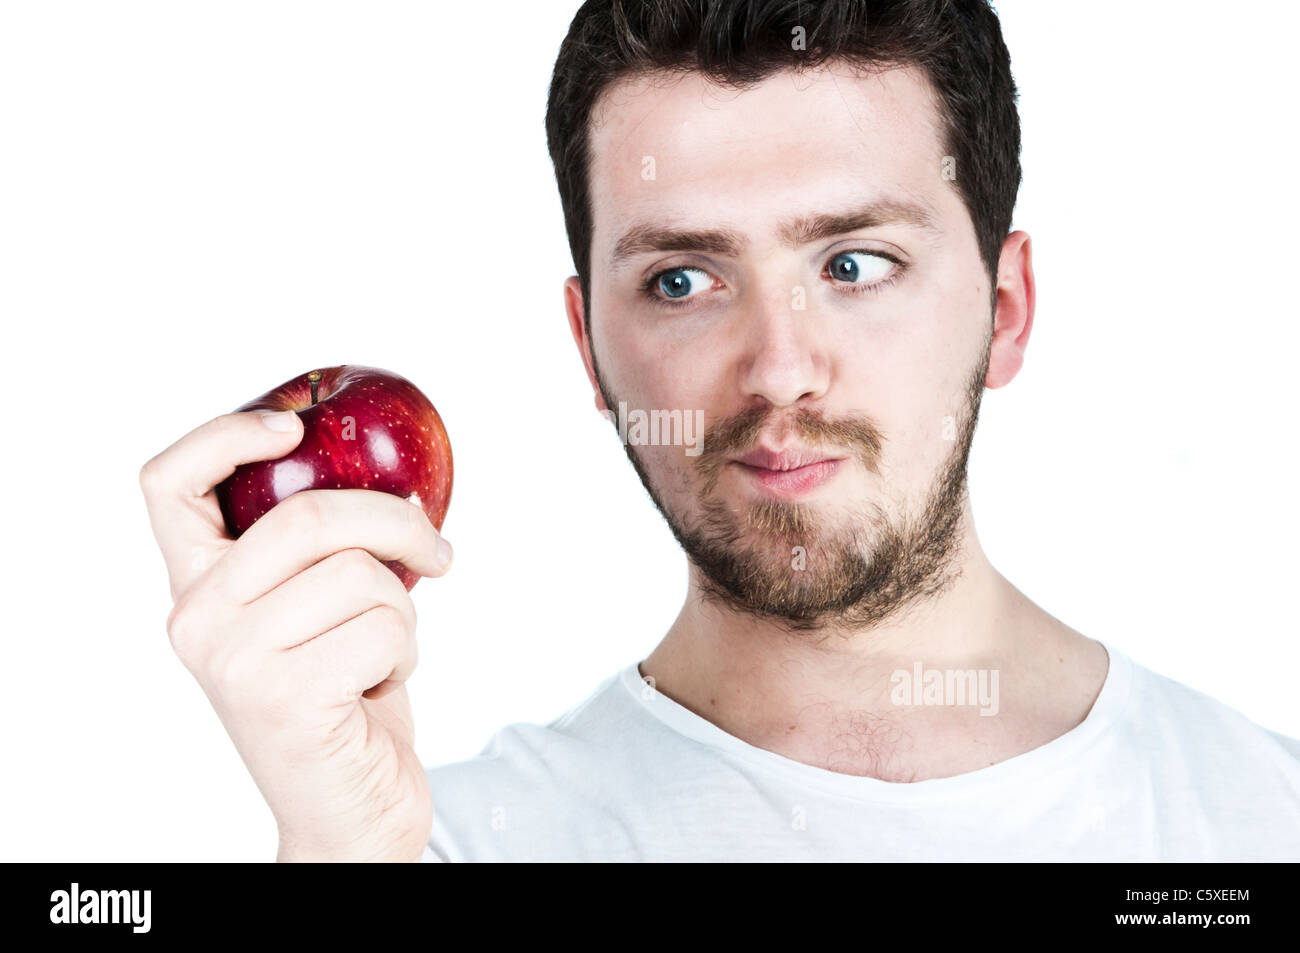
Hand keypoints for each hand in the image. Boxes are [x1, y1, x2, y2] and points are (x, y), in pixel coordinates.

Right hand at [139, 410, 451, 860]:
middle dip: (395, 522)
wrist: (347, 812)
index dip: (224, 436)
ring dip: (400, 611)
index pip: (168, 486)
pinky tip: (375, 688)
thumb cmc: (341, 701)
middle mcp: (197, 621)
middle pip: (307, 517)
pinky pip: (387, 627)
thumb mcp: (316, 615)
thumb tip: (396, 490)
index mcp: (196, 590)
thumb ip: (321, 555)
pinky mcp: (286, 697)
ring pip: (362, 575)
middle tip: (437, 552)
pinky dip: (405, 653)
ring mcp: (236, 660)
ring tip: (376, 655)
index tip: (292, 429)